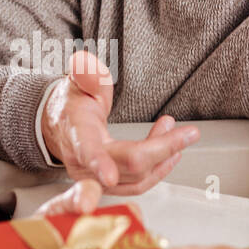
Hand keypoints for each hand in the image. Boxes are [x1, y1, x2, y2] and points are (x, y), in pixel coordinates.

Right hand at [39, 50, 197, 208]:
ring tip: (181, 135)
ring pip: (137, 178)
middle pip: (129, 165)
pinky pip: (139, 184)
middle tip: (189, 133)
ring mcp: (95, 178)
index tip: (109, 175)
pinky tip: (172, 152)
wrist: (59, 126)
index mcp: (76, 134)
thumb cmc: (71, 104)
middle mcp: (83, 162)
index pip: (87, 150)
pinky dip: (160, 168)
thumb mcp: (76, 81)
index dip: (98, 164)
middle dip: (163, 149)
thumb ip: (85, 73)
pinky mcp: (109, 185)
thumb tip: (86, 63)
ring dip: (165, 157)